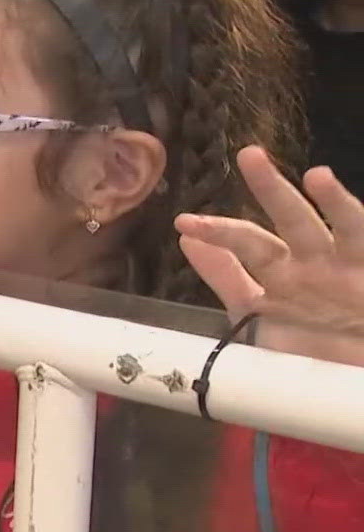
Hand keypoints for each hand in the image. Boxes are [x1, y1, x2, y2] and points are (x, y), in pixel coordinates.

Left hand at [176, 146, 363, 367]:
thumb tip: (187, 240)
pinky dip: (352, 214)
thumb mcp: (258, 316)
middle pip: (291, 220)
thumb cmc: (310, 345)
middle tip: (249, 156)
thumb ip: (226, 278)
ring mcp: (348, 265)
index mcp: (282, 275)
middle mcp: (315, 263)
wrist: (355, 375)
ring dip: (330, 201)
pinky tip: (342, 196)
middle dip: (271, 190)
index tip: (184, 223)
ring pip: (342, 227)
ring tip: (316, 176)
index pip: (247, 246)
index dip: (219, 234)